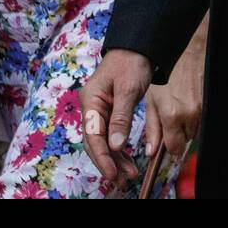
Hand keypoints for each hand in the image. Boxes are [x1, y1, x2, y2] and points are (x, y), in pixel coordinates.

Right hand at [80, 48, 151, 189]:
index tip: (113, 174)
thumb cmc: (131, 63)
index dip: (102, 158)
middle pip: (95, 142)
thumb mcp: (129, 90)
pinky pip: (110, 134)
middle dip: (107, 163)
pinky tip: (127, 160)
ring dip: (115, 159)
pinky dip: (118, 148)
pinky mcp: (109, 111)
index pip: (93, 136)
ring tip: (129, 174)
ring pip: (103, 141)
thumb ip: (121, 118)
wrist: (137, 46)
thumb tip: (116, 146)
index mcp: (91, 101)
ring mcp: (99, 109)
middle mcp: (91, 107)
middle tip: (121, 181)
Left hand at [144, 41, 203, 162]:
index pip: (175, 148)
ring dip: (186, 126)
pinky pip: (200, 120)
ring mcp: (200, 110)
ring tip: (178, 109)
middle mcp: (189, 115)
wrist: (185, 56)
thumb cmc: (166, 75)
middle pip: (186, 140)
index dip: (169, 146)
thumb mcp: (152, 101)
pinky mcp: (207, 105)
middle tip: (170, 119)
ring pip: (194, 131)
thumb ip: (152, 129)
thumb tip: (152, 151)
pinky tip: (186, 105)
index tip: (165, 141)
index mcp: (172, 116)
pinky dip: (193, 118)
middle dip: (178, 134)